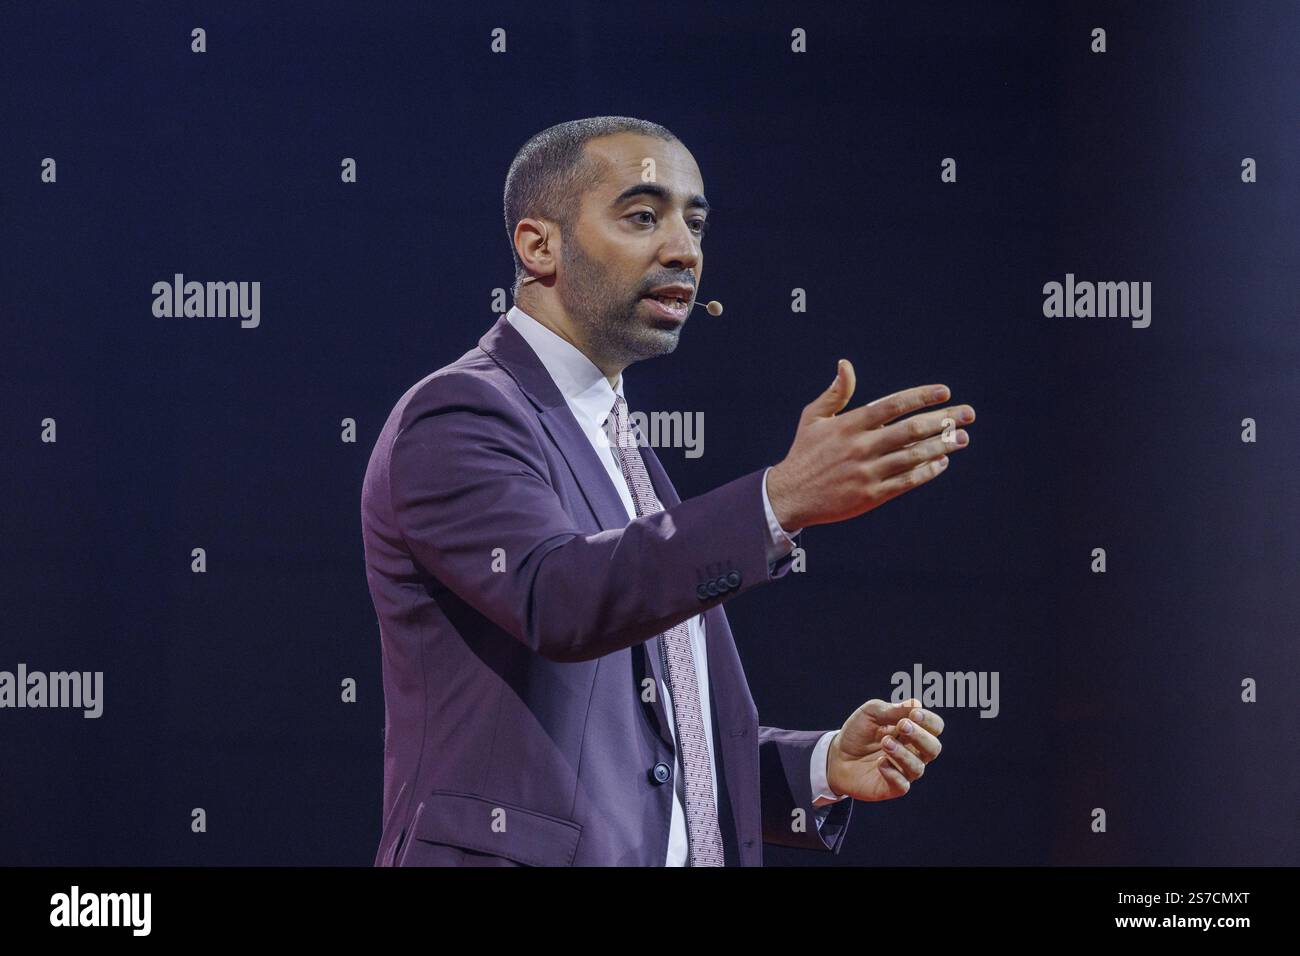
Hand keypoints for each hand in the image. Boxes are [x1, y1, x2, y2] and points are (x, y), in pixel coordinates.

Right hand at [766, 360, 973, 529]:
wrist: (790, 495)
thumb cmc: (804, 453)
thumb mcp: (813, 418)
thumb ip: (835, 394)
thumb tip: (845, 365)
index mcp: (849, 425)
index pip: (892, 405)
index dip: (920, 397)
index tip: (944, 392)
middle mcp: (861, 447)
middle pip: (910, 430)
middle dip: (943, 420)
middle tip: (968, 414)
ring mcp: (867, 472)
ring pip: (913, 456)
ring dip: (941, 446)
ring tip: (962, 438)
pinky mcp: (871, 495)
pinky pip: (906, 481)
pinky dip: (926, 472)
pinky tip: (942, 462)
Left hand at [825, 698, 943, 801]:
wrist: (837, 756)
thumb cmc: (858, 732)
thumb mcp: (870, 713)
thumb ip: (892, 709)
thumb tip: (916, 704)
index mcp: (912, 731)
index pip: (934, 726)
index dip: (929, 720)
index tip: (913, 714)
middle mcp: (913, 752)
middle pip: (933, 748)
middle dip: (920, 736)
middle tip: (902, 726)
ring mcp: (904, 771)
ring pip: (918, 767)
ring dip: (903, 753)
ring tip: (885, 742)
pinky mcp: (892, 787)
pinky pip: (902, 785)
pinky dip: (893, 773)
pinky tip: (880, 763)